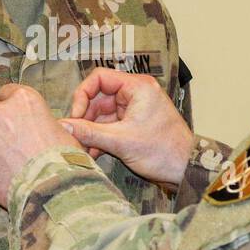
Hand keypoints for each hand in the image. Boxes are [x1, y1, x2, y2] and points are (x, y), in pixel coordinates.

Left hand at [0, 84, 81, 206]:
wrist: (52, 188)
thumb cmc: (64, 160)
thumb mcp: (65, 132)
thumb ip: (49, 124)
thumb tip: (51, 127)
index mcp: (25, 100)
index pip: (7, 92)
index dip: (10, 103)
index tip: (14, 114)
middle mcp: (2, 113)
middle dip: (2, 125)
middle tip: (17, 142)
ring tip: (15, 164)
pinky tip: (8, 175)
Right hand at [63, 68, 193, 186]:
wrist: (185, 171)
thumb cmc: (163, 152)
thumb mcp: (121, 142)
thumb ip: (89, 133)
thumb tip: (64, 126)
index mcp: (138, 87)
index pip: (99, 77)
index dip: (83, 95)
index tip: (76, 116)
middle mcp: (136, 94)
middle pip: (99, 97)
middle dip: (85, 118)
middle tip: (74, 136)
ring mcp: (135, 109)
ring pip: (102, 114)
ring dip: (91, 131)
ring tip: (81, 148)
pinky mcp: (134, 124)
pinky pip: (110, 125)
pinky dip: (100, 137)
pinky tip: (92, 153)